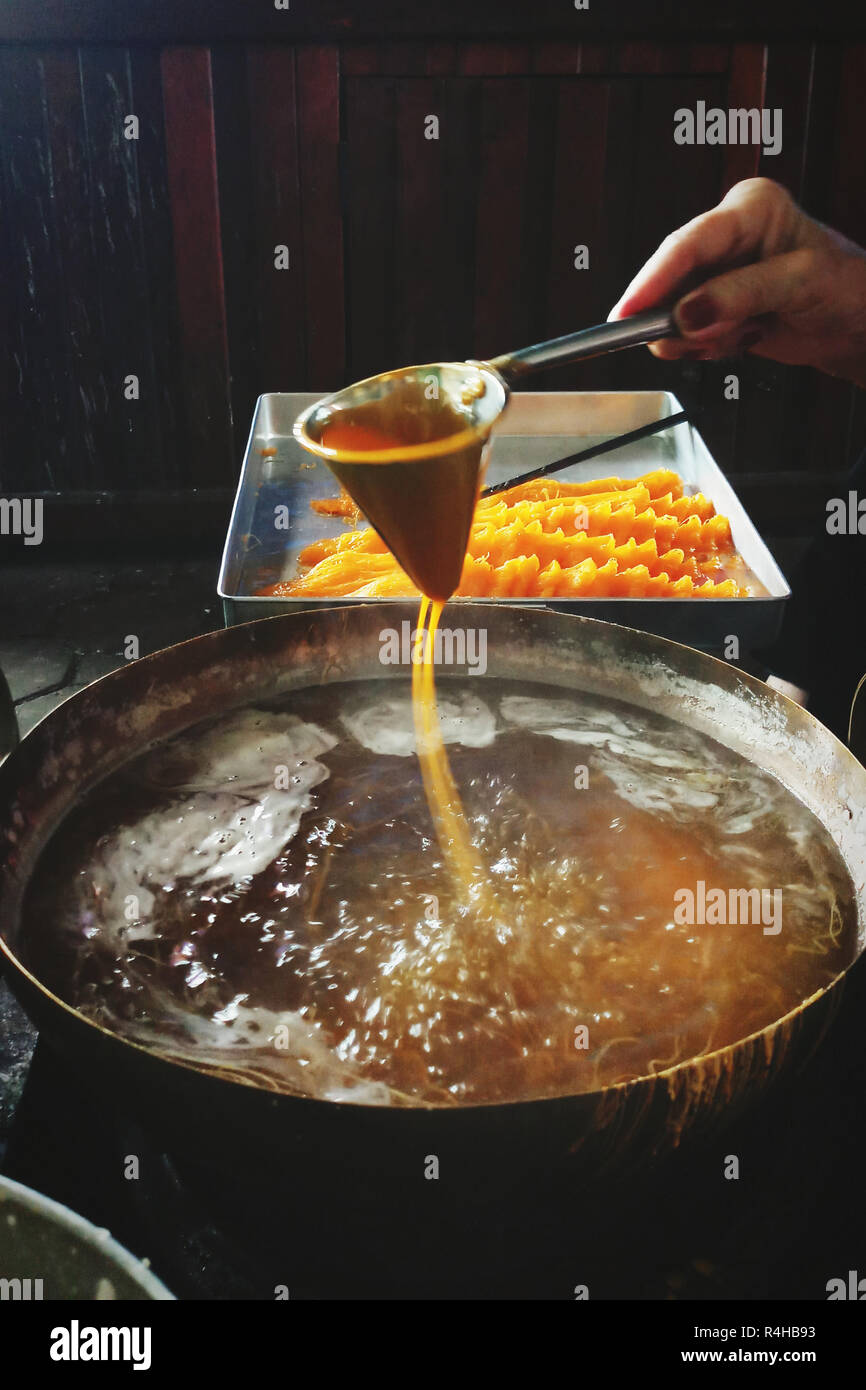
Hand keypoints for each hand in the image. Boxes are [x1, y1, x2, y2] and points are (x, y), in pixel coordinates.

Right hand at [608, 177, 865, 387]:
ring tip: (745, 334)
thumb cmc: (845, 287)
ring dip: (702, 336)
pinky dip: (707, 347)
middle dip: (681, 316)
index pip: (689, 243)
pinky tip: (741, 339)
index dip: (654, 279)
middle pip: (672, 278)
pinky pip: (685, 333)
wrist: (856, 323)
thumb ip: (741, 295)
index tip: (628, 312)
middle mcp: (727, 236)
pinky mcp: (711, 305)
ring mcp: (717, 273)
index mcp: (750, 208)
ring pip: (674, 312)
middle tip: (691, 340)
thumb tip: (686, 313)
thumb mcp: (800, 284)